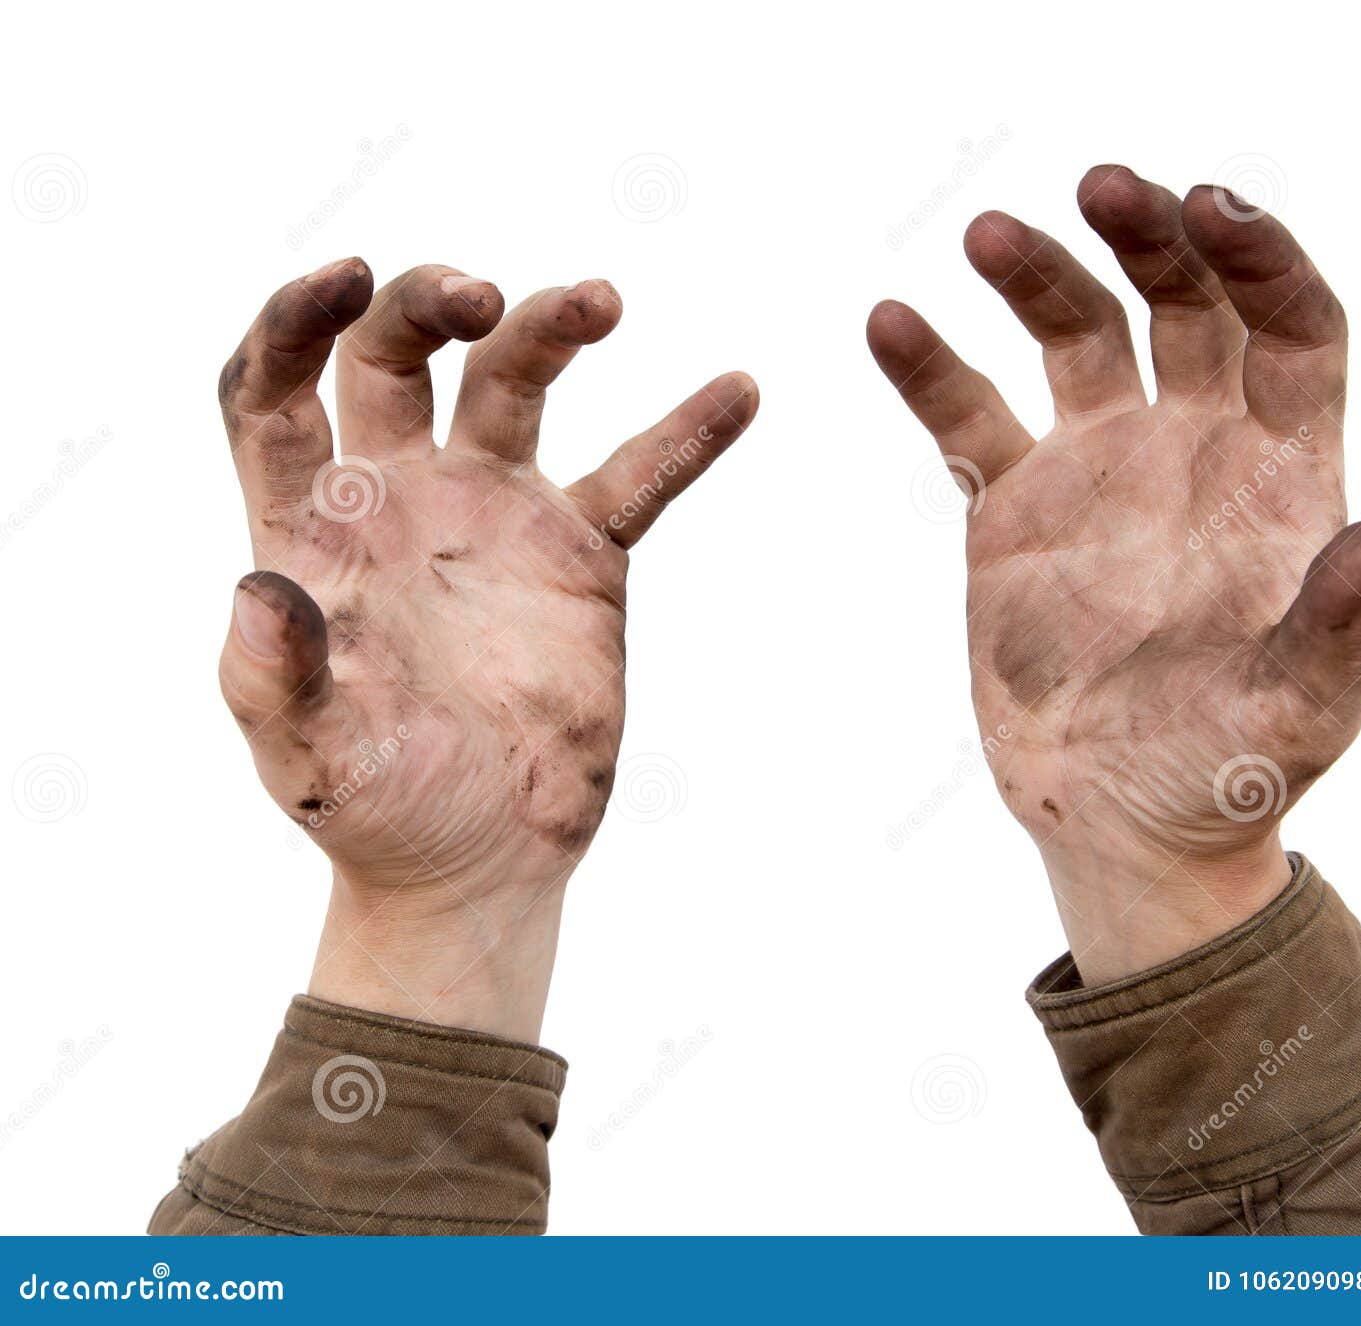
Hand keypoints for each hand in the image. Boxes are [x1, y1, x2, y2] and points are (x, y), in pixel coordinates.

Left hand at [218, 259, 756, 1036]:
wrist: (481, 860)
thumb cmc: (375, 808)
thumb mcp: (310, 754)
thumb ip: (274, 676)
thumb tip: (263, 589)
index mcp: (317, 528)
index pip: (280, 391)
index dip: (296, 321)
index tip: (343, 279)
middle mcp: (399, 499)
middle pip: (393, 356)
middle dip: (427, 306)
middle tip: (481, 299)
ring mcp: (494, 517)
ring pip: (513, 386)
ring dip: (550, 329)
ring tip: (600, 303)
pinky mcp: (579, 556)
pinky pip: (637, 478)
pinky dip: (684, 436)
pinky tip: (737, 394)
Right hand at [868, 167, 1360, 982]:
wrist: (1118, 822)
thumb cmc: (1228, 772)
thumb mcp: (1303, 707)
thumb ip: (1345, 621)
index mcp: (1281, 477)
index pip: (1290, 329)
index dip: (1260, 258)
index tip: (1208, 208)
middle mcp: (1192, 451)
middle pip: (1183, 304)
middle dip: (1149, 236)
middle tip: (1102, 186)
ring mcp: (1096, 472)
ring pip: (1075, 337)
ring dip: (1039, 275)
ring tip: (989, 235)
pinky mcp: (1011, 510)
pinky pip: (969, 419)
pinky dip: (933, 370)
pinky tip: (893, 325)